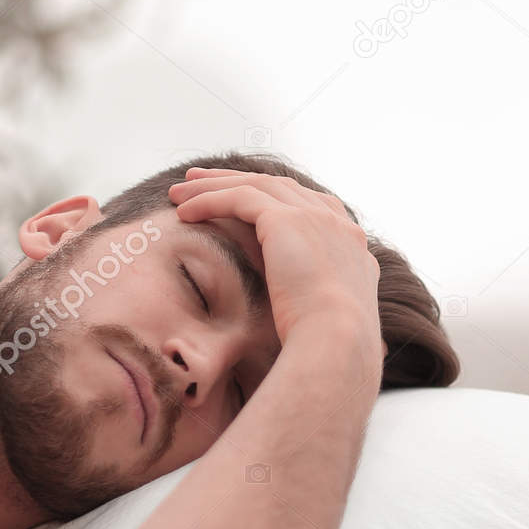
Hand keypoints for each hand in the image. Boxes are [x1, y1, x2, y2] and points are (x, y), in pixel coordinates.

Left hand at [168, 168, 381, 356]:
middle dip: (236, 181)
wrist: (337, 343)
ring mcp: (315, 216)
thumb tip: (290, 310)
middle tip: (199, 182)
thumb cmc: (326, 347)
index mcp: (350, 245)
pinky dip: (209, 201)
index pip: (307, 205)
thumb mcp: (322, 316)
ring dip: (213, 187)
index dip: (269, 198)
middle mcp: (337, 223)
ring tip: (178, 193)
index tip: (239, 200)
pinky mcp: (288, 219)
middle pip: (279, 186)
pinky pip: (239, 198)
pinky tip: (183, 213)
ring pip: (256, 186)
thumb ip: (309, 298)